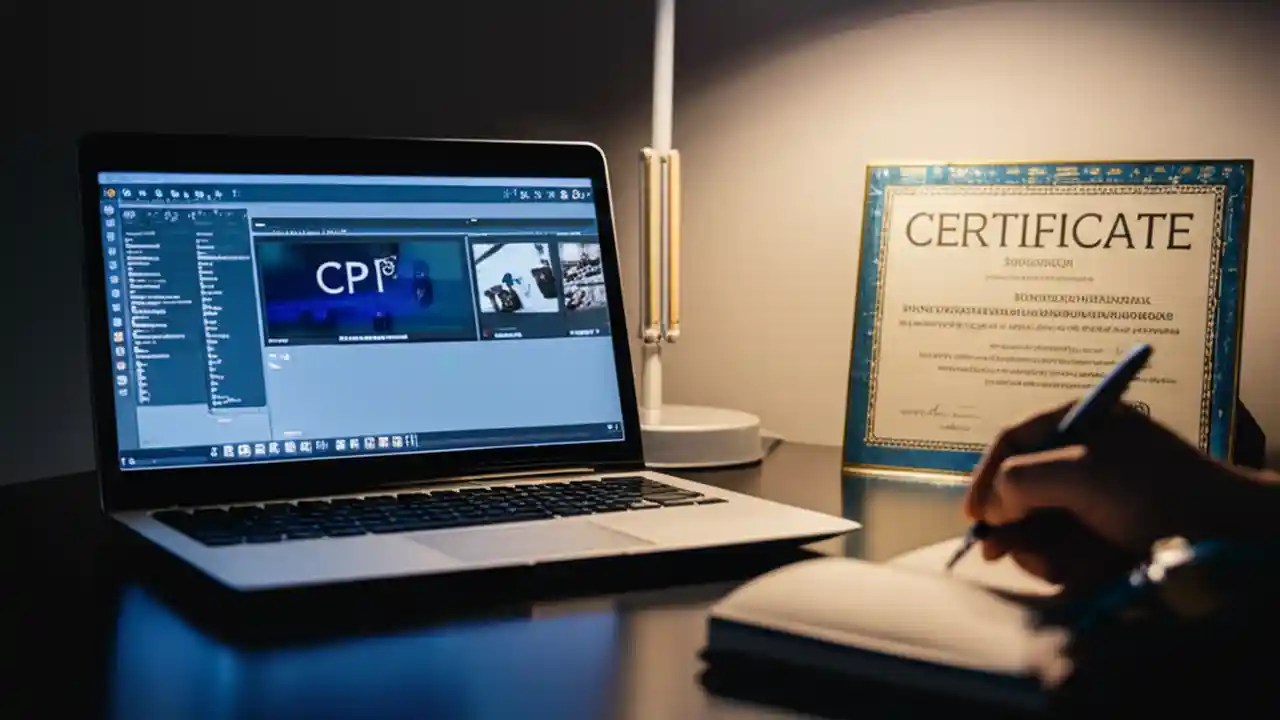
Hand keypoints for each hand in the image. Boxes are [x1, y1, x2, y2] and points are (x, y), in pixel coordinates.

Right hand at [963, 403, 1242, 588]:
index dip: (984, 476)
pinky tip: (1080, 572)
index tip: (972, 515)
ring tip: (1060, 565)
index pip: (1012, 440)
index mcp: (1079, 423)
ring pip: (1035, 525)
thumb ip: (1021, 479)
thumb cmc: (1154, 491)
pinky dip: (1061, 565)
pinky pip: (1061, 550)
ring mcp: (1092, 498)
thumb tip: (989, 505)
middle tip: (999, 551)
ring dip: (1037, 549)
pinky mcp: (1102, 535)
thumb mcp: (1082, 472)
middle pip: (1017, 487)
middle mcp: (1081, 457)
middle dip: (1010, 522)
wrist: (1224, 536)